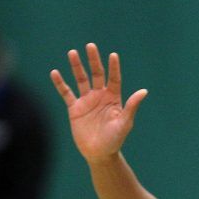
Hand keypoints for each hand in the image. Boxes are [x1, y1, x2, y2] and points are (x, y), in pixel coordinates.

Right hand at [50, 43, 147, 163]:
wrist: (99, 153)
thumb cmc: (115, 139)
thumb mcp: (125, 122)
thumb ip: (132, 106)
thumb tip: (144, 91)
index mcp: (114, 98)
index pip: (114, 78)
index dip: (113, 67)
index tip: (113, 55)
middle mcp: (100, 96)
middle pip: (96, 74)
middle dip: (93, 60)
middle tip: (90, 46)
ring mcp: (87, 101)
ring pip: (81, 79)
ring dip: (76, 66)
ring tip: (72, 53)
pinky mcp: (74, 108)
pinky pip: (66, 93)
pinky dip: (60, 83)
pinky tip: (55, 72)